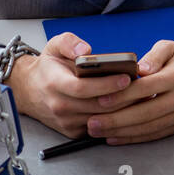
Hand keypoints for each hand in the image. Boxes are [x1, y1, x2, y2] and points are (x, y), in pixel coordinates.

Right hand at [6, 32, 136, 137]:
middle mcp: (59, 106)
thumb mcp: (54, 45)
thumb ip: (69, 42)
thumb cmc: (48, 68)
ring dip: (123, 110)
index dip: (106, 84)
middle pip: (97, 106)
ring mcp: (66, 121)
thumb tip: (86, 50)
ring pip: (101, 119)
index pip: (83, 88)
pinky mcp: (72, 131)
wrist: (29, 90)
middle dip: (123, 98)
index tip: (126, 78)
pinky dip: (115, 119)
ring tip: (142, 97)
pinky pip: (99, 127)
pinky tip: (129, 108)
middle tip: (144, 88)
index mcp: (54, 84)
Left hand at [84, 40, 173, 144]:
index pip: (145, 88)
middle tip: (92, 123)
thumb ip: (153, 56)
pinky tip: (115, 138)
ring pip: (148, 128)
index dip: (121, 95)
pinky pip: (155, 135)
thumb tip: (138, 70)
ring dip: (121, 132)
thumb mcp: (171, 47)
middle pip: (144, 113)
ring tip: (98, 132)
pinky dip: (134, 138)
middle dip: (115, 120)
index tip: (100, 100)